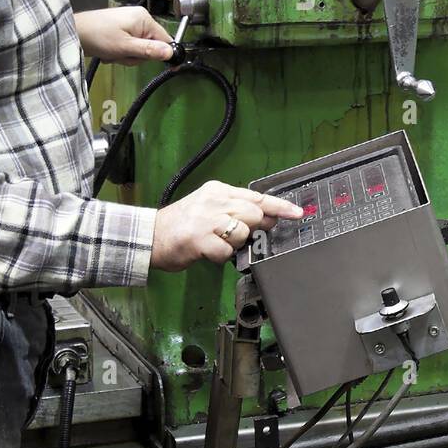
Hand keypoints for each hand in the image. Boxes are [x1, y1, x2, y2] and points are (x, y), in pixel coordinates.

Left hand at [75, 6, 173, 65]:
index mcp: (144, 19)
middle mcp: (139, 19)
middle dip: (136, 56)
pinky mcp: (120, 32)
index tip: (162, 66)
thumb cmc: (97, 36)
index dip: (161, 54)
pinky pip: (128, 47)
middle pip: (151, 46)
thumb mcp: (125, 47)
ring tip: (112, 52)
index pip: (165, 39)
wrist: (73, 33)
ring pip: (138, 49)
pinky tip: (108, 51)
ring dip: (125, 56)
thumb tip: (171, 52)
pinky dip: (119, 53)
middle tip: (122, 54)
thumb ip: (149, 50)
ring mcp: (129, 25)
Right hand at [150, 181, 303, 271]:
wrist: (150, 236)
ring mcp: (207, 220)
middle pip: (254, 215)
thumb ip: (236, 209)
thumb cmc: (181, 225)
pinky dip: (220, 257)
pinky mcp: (199, 239)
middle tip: (235, 235)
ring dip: (234, 244)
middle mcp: (214, 201)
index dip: (281, 206)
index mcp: (218, 190)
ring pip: (243, 233)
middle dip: (253, 229)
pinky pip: (226, 252)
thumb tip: (268, 218)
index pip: (257, 197)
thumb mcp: (209, 207)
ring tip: (215, 242)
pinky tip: (207, 251)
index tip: (298, 213)